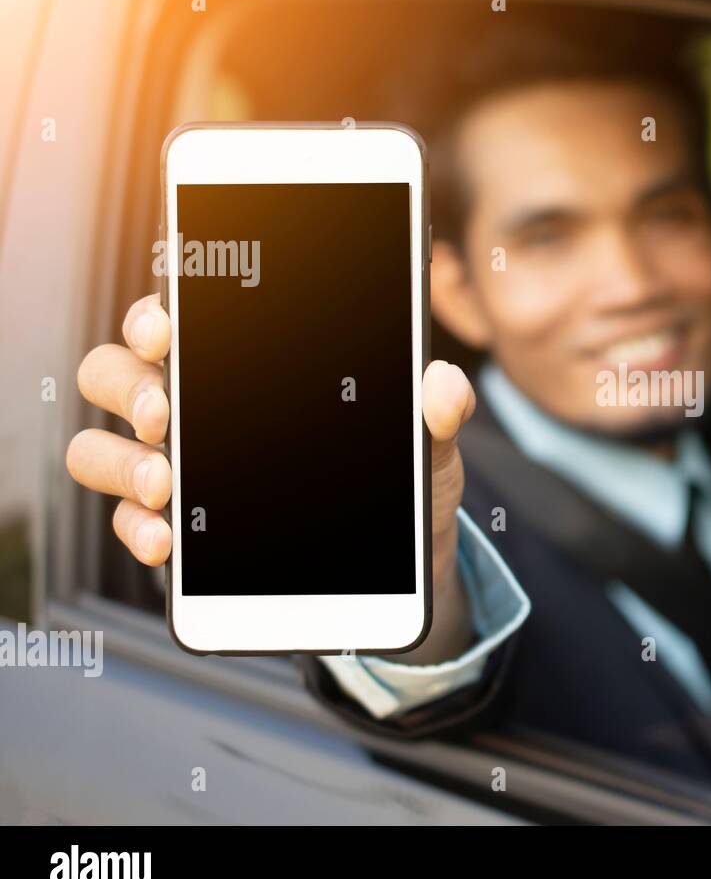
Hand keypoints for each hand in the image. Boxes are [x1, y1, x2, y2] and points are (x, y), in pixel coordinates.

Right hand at [66, 293, 476, 662]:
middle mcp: (191, 407)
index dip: (154, 316)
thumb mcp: (429, 446)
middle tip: (164, 415)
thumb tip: (443, 384)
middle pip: (113, 373)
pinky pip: (126, 522)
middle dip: (129, 388)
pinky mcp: (175, 529)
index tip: (167, 330)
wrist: (399, 562)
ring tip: (166, 485)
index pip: (172, 320)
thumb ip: (439, 411)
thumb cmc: (400, 479)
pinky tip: (167, 541)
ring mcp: (173, 468)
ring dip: (121, 464)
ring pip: (98, 448)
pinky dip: (137, 530)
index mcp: (242, 363)